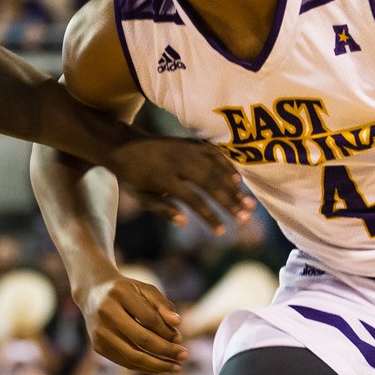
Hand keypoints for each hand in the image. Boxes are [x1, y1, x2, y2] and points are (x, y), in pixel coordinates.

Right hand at [80, 273, 187, 374]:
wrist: (92, 293)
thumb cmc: (126, 291)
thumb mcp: (144, 289)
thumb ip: (162, 304)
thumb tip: (178, 323)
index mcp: (119, 294)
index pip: (149, 318)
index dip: (167, 331)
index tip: (180, 339)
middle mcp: (106, 313)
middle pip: (141, 339)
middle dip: (166, 350)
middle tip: (184, 355)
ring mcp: (100, 332)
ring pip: (133, 356)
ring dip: (158, 365)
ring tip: (176, 367)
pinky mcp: (98, 346)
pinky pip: (125, 362)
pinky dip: (145, 368)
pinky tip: (161, 368)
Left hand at [103, 136, 252, 232]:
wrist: (125, 146)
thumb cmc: (133, 178)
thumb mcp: (141, 198)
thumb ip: (163, 210)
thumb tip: (185, 223)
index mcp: (165, 178)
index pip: (194, 200)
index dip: (209, 217)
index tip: (222, 231)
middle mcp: (179, 162)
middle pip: (211, 184)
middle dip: (230, 203)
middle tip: (245, 218)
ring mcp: (187, 150)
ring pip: (216, 169)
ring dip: (234, 188)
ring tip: (249, 204)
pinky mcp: (191, 142)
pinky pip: (215, 154)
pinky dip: (227, 166)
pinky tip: (238, 180)